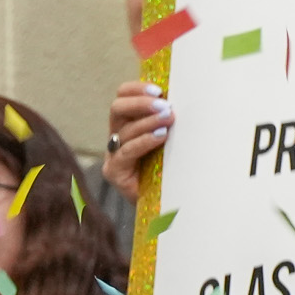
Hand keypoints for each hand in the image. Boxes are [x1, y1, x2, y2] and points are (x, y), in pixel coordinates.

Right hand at [104, 81, 171, 202]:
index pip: (122, 96)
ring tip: (168, 118)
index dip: (137, 89)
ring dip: (148, 121)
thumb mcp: (170, 140)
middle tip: (164, 105)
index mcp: (127, 123)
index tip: (159, 89)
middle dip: (141, 103)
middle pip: (117, 109)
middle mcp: (116, 136)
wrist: (166, 204)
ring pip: (124, 130)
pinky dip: (144, 141)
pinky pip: (127, 152)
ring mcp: (113, 155)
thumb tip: (181, 101)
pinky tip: (161, 136)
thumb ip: (167, 121)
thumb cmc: (171, 169)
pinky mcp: (115, 172)